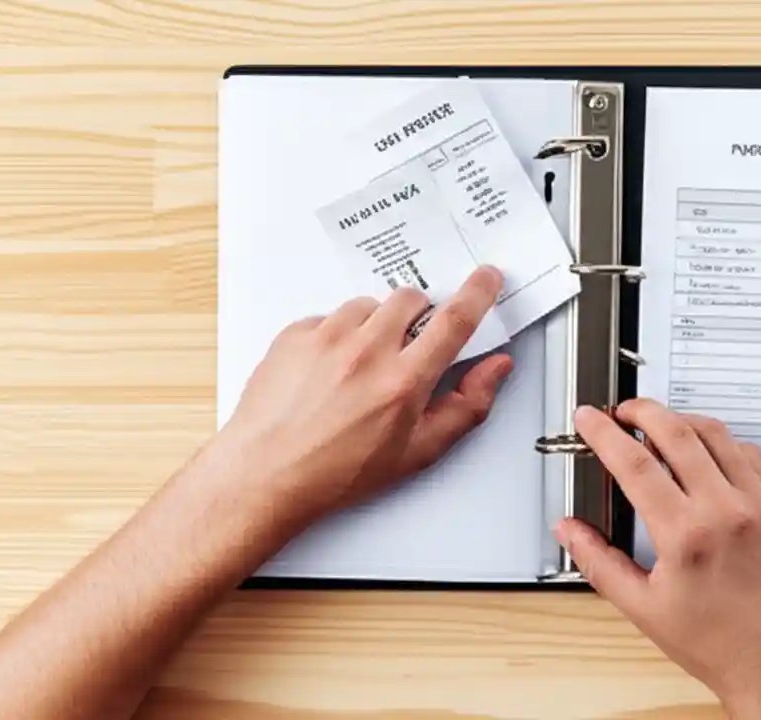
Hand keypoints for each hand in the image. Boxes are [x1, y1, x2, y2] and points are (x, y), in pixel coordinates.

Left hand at [216, 266, 512, 527]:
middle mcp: (366, 352)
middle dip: (418, 314)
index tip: (486, 278)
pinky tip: (330, 369)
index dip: (478, 293)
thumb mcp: (417, 452)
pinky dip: (337, 335)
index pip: (454, 321)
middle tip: (408, 345)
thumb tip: (494, 370)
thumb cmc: (336, 472)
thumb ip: (466, 406)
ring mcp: (327, 338)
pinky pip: (329, 317)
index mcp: (403, 382)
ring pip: (369, 305)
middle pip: (411, 300)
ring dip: (376, 324)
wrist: (266, 473)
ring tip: (362, 365)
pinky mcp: (295, 335)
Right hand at [557, 400, 760, 719]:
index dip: (605, 433)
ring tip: (662, 427)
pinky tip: (710, 453)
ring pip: (719, 435)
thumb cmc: (717, 643)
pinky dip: (726, 444)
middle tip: (623, 412)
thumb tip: (569, 529)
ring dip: (683, 421)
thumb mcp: (643, 608)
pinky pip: (755, 455)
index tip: (591, 419)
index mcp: (687, 537)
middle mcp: (728, 513)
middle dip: (642, 411)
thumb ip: (599, 561)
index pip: (636, 464)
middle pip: (677, 433)